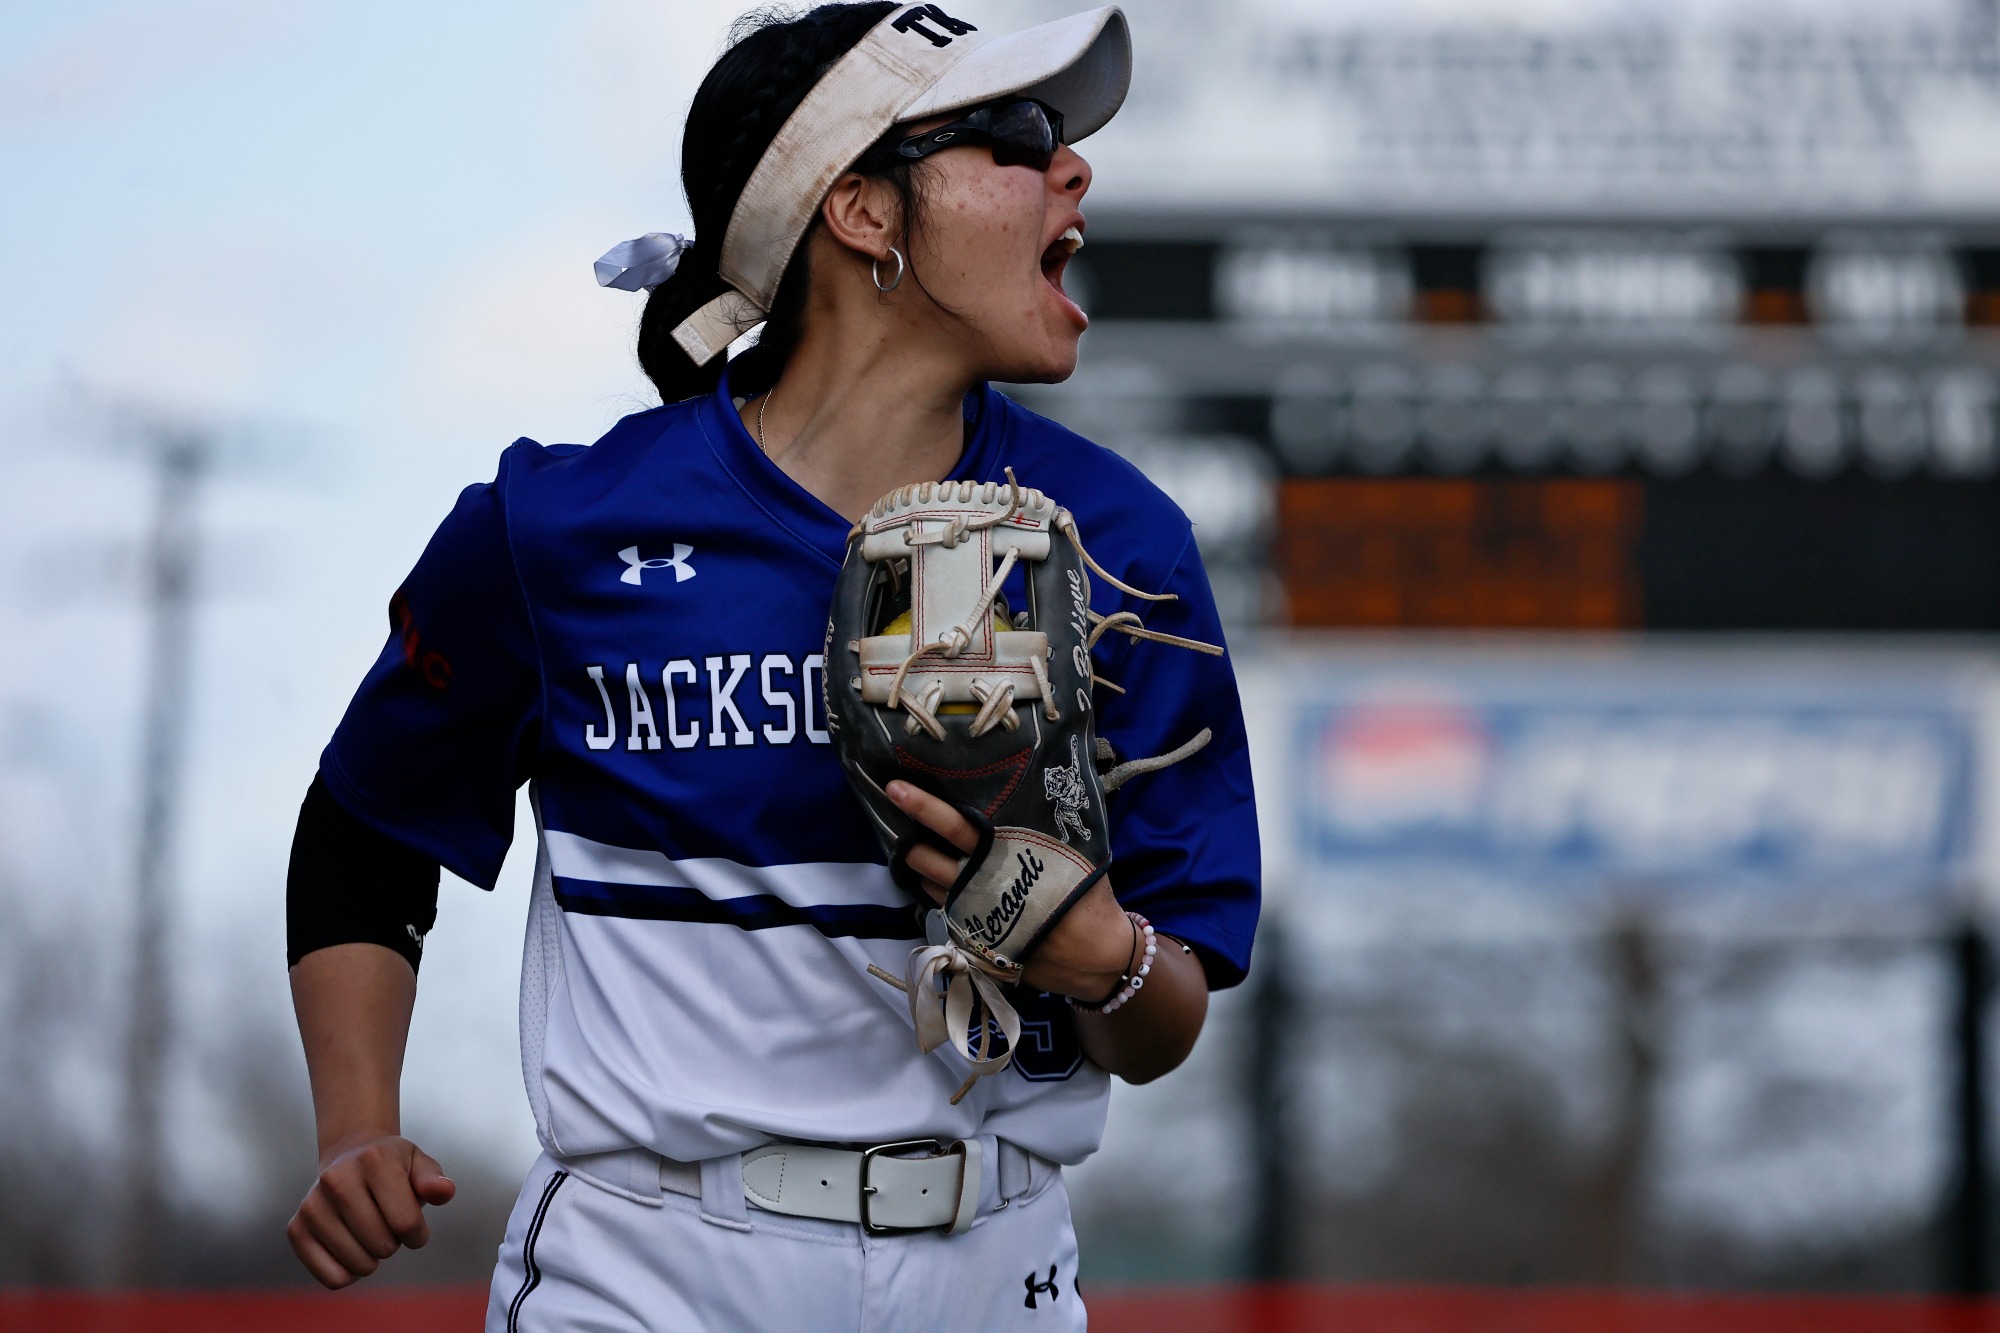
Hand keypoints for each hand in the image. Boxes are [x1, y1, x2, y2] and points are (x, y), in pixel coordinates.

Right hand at [287, 1134, 455, 1288]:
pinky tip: (352, 1248)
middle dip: (395, 1243)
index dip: (418, 1235)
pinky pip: (332, 1278)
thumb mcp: (419, 1164)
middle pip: (382, 1245)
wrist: (348, 1155)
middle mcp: (336, 1179)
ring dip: (373, 1259)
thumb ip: (434, 1181)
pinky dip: (349, 1273)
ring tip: (370, 1232)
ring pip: (358, 1265)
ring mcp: (312, 1205)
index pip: (406, 1223)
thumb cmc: (391, 1166)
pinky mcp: (296, 1229)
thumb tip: (444, 1192)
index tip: (415, 1227)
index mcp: (374, 1160)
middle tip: (388, 1224)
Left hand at [886, 780, 1133, 997]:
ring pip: (930, 885)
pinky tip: (939, 883)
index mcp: (1003, 856)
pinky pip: (944, 910)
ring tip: (917, 852)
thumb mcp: (1066, 852)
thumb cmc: (1084, 897)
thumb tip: (1024, 799)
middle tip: (899, 828)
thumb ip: (1038, 828)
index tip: (896, 788)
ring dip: (920, 869)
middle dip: (909, 842)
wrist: (1092, 954)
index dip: (924, 806)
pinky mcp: (972, 939)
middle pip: (928, 857)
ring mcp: (973, 914)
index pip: (956, 825)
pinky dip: (937, 894)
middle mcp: (980, 884)